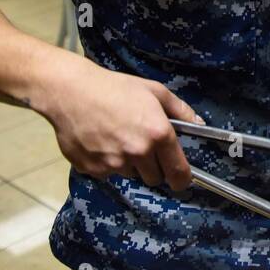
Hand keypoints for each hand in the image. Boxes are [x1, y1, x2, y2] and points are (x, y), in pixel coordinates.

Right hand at [35, 56, 201, 190]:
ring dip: (129, 164)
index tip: (182, 181)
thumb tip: (198, 123)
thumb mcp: (155, 91)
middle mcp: (138, 152)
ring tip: (118, 139)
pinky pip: (107, 173)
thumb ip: (180, 110)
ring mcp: (114, 163)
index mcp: (158, 134)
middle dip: (153, 167)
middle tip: (143, 147)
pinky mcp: (92, 169)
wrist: (70, 92)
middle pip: (154, 178)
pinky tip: (101, 142)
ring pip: (130, 174)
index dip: (182, 180)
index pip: (178, 172)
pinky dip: (107, 163)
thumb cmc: (114, 88)